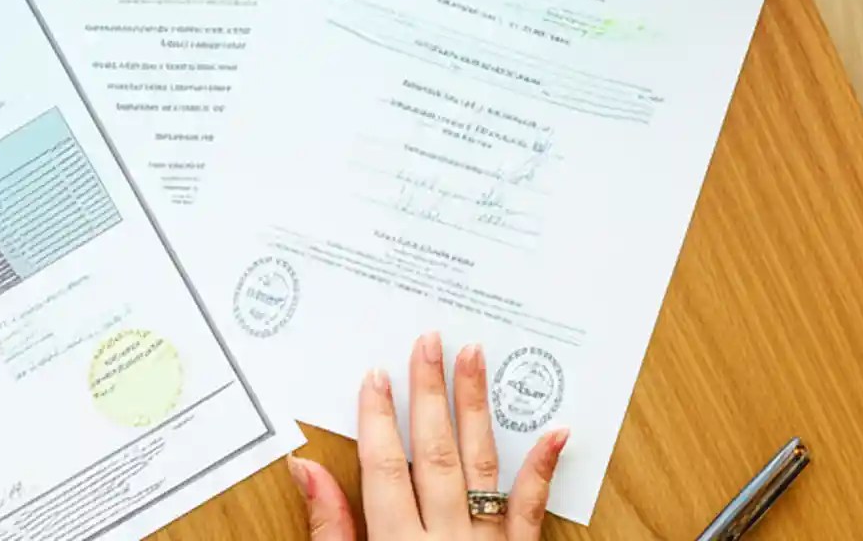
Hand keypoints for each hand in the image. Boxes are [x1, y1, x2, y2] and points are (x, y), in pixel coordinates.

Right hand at [288, 333, 567, 539]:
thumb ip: (331, 531)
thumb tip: (306, 471)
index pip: (385, 469)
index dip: (378, 419)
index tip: (376, 374)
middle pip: (436, 455)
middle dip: (430, 394)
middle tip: (429, 340)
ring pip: (483, 467)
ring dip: (478, 409)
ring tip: (477, 357)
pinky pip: (532, 511)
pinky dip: (543, 469)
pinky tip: (556, 429)